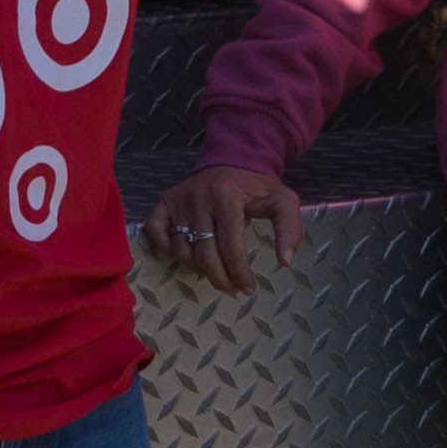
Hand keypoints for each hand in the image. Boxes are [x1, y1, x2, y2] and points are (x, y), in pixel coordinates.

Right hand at [157, 168, 301, 291]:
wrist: (233, 158)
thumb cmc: (257, 186)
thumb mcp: (282, 201)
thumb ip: (290, 229)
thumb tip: (285, 262)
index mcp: (227, 197)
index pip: (230, 247)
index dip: (239, 273)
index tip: (248, 288)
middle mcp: (198, 198)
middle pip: (205, 254)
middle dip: (220, 278)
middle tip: (232, 288)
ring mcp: (178, 200)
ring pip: (181, 249)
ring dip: (198, 268)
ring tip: (215, 270)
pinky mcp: (164, 201)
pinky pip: (156, 233)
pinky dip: (167, 249)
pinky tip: (187, 255)